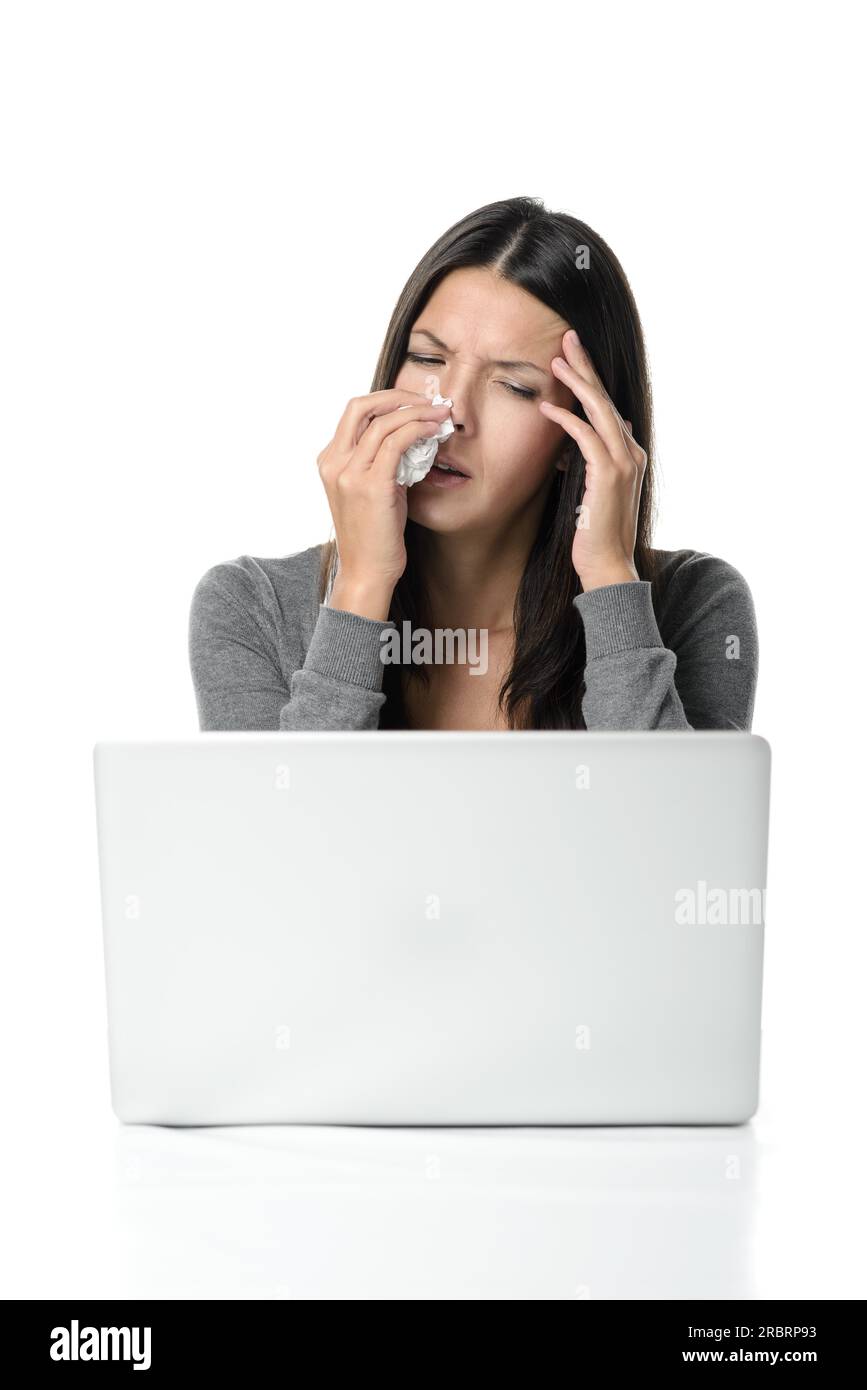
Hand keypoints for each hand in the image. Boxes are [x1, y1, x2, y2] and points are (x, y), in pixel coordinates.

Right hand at [316, 389, 451, 618]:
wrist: (367, 572)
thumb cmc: (374, 537)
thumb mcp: (373, 491)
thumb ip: (381, 462)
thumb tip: (412, 436)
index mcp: (329, 462)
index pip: (354, 413)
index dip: (387, 401)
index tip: (415, 404)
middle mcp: (333, 463)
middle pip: (361, 406)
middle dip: (399, 397)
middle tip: (428, 402)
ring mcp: (348, 473)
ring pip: (383, 421)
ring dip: (417, 412)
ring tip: (440, 415)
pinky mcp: (370, 485)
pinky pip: (396, 441)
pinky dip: (418, 429)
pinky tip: (435, 432)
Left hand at [539, 329, 646, 591]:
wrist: (608, 565)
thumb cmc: (594, 534)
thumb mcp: (592, 492)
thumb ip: (590, 464)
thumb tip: (583, 441)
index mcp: (629, 454)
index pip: (607, 408)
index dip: (589, 381)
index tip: (571, 358)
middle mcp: (631, 452)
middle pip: (606, 399)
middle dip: (586, 366)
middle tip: (568, 338)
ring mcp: (624, 462)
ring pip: (600, 410)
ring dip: (577, 383)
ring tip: (557, 360)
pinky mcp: (609, 474)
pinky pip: (587, 437)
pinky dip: (567, 421)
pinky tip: (548, 410)